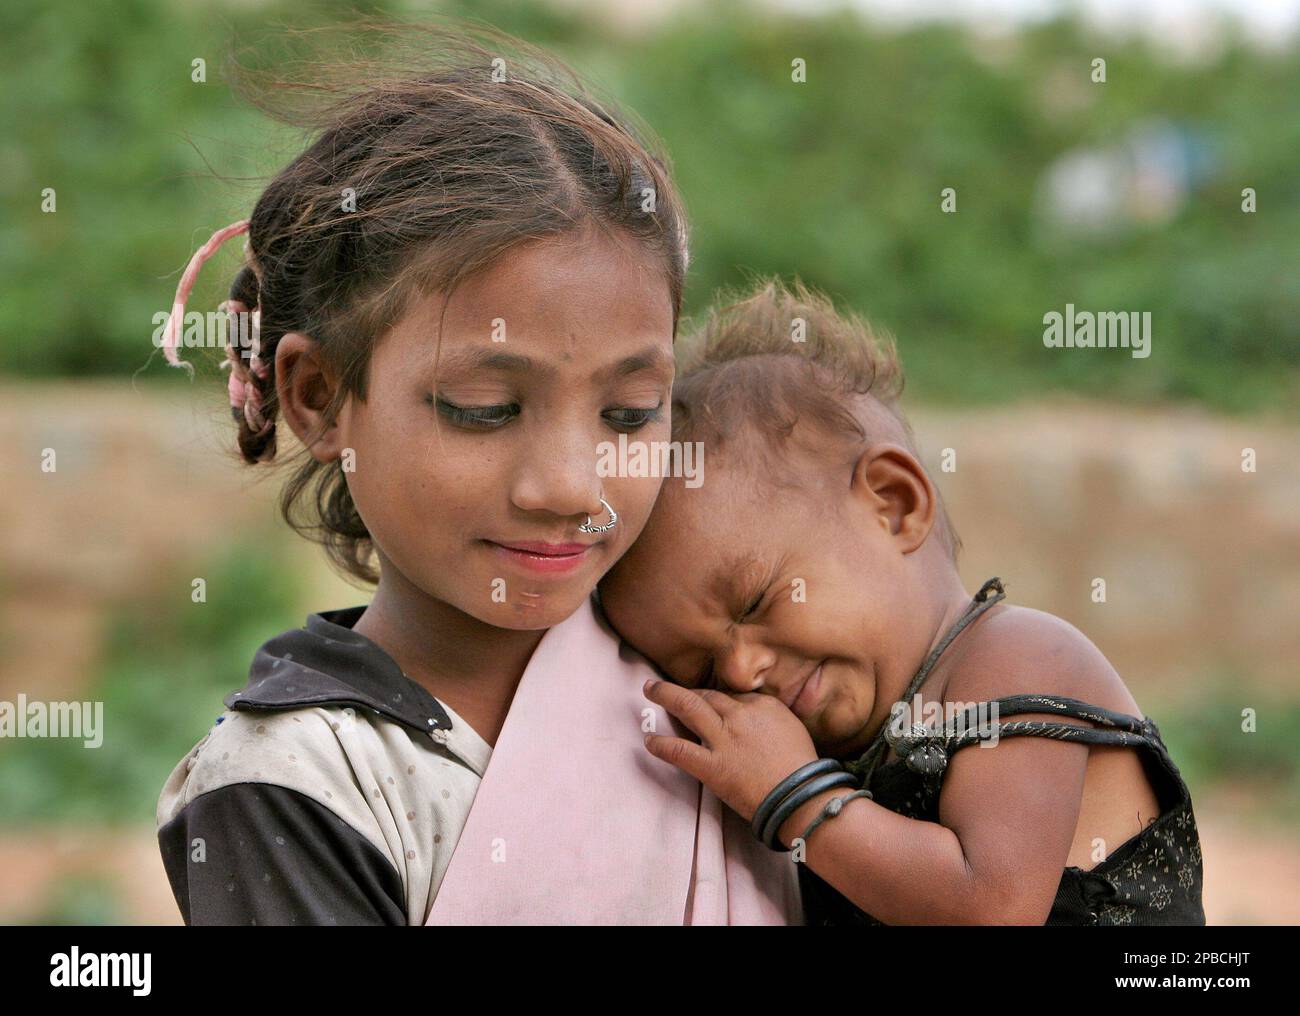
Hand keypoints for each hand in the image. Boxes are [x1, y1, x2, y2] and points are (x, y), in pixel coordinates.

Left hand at [642, 679, 819, 821]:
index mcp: (762, 705)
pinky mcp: (713, 766)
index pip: (731, 695)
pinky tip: (649, 741)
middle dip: (686, 690)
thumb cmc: (802, 767)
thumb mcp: (792, 728)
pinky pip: (679, 751)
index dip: (716, 700)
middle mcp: (740, 715)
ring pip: (688, 706)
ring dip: (665, 695)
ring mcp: (724, 739)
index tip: (707, 703)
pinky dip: (661, 744)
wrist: (802, 797)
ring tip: (649, 690)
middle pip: (707, 694)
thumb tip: (752, 716)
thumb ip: (768, 717)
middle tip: (667, 687)